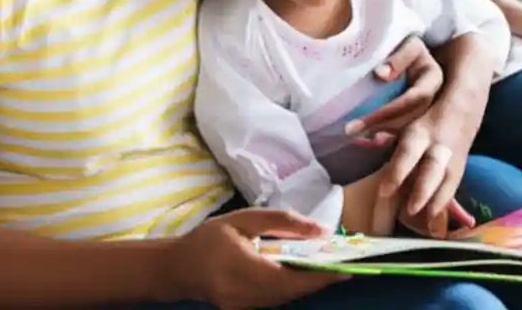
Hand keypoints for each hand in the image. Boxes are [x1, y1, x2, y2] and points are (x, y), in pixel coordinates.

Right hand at [171, 208, 346, 309]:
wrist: (176, 268)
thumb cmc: (208, 239)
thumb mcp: (243, 220)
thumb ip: (281, 222)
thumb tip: (319, 230)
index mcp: (243, 268)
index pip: (290, 278)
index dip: (320, 276)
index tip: (345, 268)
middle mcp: (244, 294)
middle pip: (292, 292)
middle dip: (318, 280)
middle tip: (339, 264)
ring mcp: (244, 307)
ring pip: (285, 299)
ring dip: (305, 284)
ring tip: (324, 266)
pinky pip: (274, 300)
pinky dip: (290, 288)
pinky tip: (298, 274)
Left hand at [344, 36, 442, 143]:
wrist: (406, 47)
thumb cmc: (404, 43)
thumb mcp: (407, 43)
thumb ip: (399, 56)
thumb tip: (381, 73)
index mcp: (433, 78)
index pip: (413, 100)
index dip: (388, 112)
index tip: (360, 120)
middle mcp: (432, 99)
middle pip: (410, 120)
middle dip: (381, 127)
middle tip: (352, 131)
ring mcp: (424, 110)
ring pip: (406, 130)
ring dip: (382, 137)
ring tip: (357, 138)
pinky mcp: (413, 116)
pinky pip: (400, 132)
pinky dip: (382, 138)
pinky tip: (364, 141)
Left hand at [377, 109, 477, 232]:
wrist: (463, 107)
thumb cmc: (422, 115)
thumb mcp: (403, 116)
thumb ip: (378, 125)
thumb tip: (348, 132)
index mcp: (420, 132)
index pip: (408, 152)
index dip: (398, 171)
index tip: (384, 191)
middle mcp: (438, 146)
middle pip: (433, 168)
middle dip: (423, 190)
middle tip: (410, 210)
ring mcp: (452, 159)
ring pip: (447, 182)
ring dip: (437, 204)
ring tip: (428, 228)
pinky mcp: (460, 169)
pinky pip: (453, 189)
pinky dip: (445, 208)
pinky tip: (437, 226)